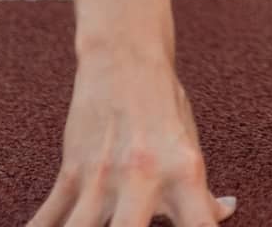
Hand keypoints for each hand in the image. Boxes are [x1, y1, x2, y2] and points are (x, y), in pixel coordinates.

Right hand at [28, 52, 236, 225]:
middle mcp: (143, 176)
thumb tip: (224, 212)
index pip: (199, 225)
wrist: (124, 60)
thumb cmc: (164, 106)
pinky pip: (47, 218)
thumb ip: (201, 190)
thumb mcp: (190, 146)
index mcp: (184, 172)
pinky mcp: (71, 172)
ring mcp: (102, 177)